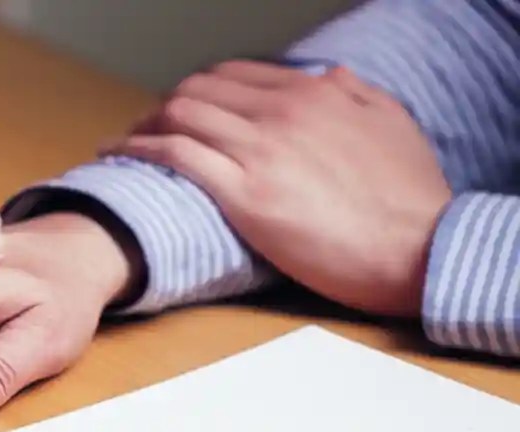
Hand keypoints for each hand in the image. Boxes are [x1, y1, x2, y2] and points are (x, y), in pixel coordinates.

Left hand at [109, 61, 450, 316]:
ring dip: (143, 127)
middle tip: (146, 130)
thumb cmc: (410, 197)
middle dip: (164, 107)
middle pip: (197, 91)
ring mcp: (259, 151)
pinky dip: (139, 150)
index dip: (198, 91)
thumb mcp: (390, 125)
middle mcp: (281, 112)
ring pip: (179, 116)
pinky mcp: (244, 194)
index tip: (182, 109)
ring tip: (125, 144)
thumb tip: (327, 75)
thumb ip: (354, 94)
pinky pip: (175, 155)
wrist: (419, 249)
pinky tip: (120, 157)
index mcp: (312, 93)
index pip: (233, 75)